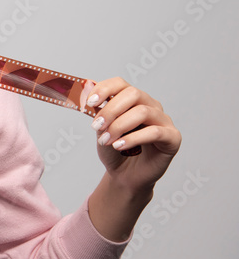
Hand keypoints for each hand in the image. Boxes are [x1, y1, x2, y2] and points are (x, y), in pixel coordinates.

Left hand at [87, 77, 181, 194]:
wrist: (124, 175)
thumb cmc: (114, 149)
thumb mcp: (101, 128)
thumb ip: (97, 110)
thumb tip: (86, 86)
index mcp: (133, 100)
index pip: (121, 83)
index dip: (104, 89)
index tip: (90, 103)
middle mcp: (151, 106)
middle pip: (133, 94)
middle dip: (110, 110)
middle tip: (96, 126)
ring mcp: (163, 121)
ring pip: (142, 112)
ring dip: (119, 126)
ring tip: (106, 140)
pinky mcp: (172, 137)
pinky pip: (155, 132)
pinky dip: (133, 138)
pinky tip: (119, 145)